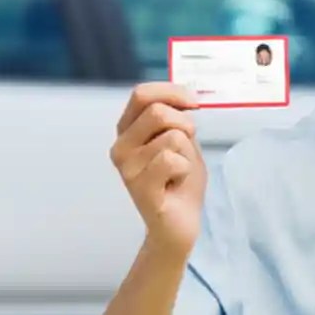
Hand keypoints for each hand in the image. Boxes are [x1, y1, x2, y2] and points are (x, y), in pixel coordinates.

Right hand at [109, 83, 205, 260]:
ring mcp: (127, 169)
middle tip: (188, 146)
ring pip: (171, 137)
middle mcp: (121, 147)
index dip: (172, 92)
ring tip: (179, 172)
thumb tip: (186, 93)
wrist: (181, 223)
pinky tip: (176, 184)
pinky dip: (185, 170)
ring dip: (187, 154)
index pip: (142, 94)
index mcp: (128, 130)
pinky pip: (171, 160)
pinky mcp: (140, 188)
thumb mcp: (182, 140)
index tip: (194, 103)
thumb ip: (177, 117)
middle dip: (185, 124)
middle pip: (157, 112)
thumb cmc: (181, 180)